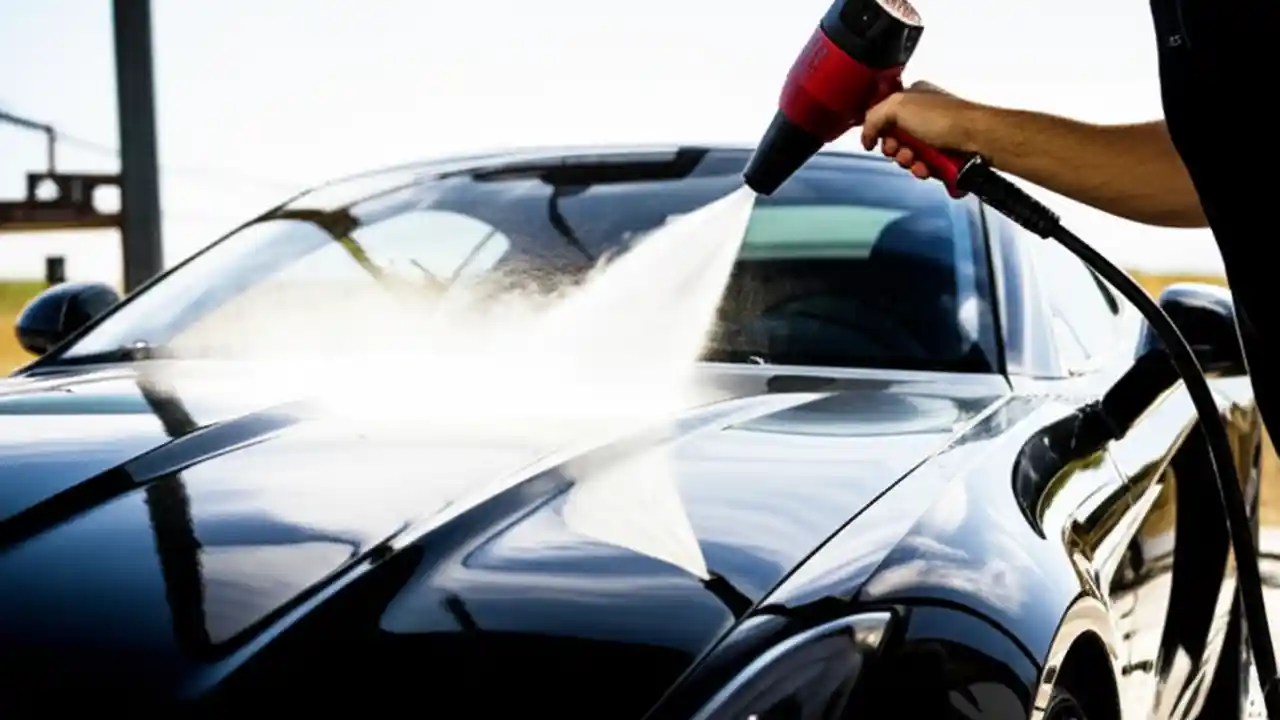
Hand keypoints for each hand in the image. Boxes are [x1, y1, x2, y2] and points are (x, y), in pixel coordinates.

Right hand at [860, 81, 981, 179]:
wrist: (977, 139)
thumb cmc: (940, 119)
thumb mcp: (897, 107)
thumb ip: (873, 118)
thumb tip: (866, 137)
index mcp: (913, 96)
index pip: (884, 114)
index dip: (878, 129)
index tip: (878, 140)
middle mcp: (924, 114)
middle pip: (895, 138)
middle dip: (894, 149)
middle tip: (899, 152)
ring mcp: (936, 135)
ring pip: (909, 155)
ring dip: (908, 162)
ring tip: (916, 163)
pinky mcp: (945, 155)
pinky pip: (925, 166)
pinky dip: (923, 170)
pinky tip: (927, 169)